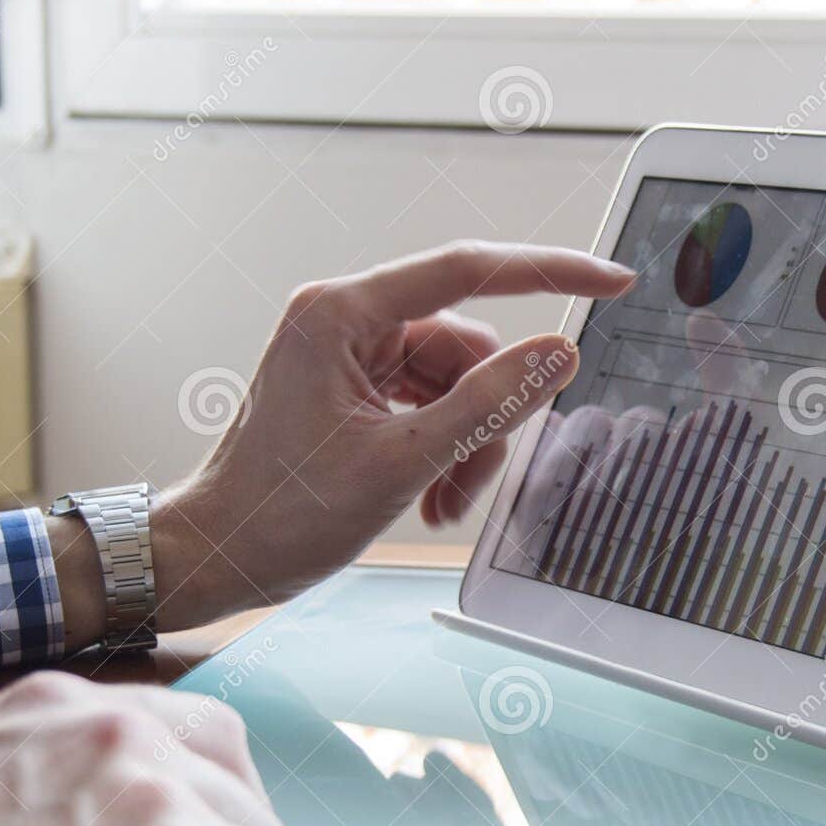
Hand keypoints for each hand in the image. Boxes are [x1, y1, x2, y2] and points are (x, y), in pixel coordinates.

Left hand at [47, 241, 635, 644]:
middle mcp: (343, 318)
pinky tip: (429, 496)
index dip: (548, 271)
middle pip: (465, 344)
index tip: (611, 279)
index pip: (466, 270)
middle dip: (486, 415)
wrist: (215, 555)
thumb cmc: (281, 514)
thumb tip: (558, 355)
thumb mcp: (402, 462)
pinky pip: (430, 401)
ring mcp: (348, 352)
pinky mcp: (353, 384)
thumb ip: (488, 405)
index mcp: (341, 314)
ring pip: (455, 379)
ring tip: (441, 503)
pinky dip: (443, 447)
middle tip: (472, 484)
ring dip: (466, 443)